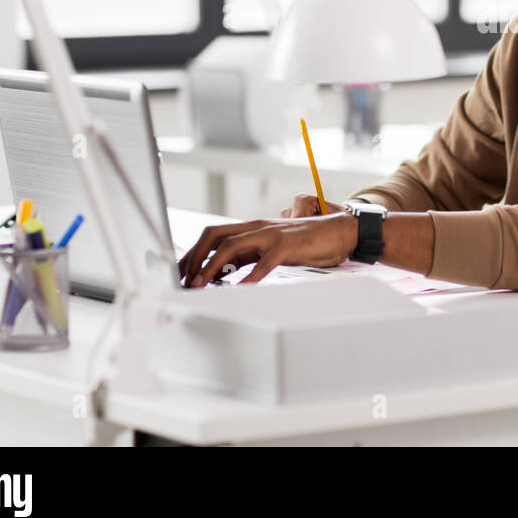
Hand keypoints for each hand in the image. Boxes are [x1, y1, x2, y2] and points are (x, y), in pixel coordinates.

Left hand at [178, 194, 353, 287]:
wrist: (338, 231)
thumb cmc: (305, 243)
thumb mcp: (270, 249)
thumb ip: (247, 257)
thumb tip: (220, 273)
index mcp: (250, 229)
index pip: (211, 236)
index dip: (191, 253)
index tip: (179, 274)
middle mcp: (256, 228)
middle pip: (213, 235)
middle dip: (193, 258)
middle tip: (184, 281)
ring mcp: (271, 235)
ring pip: (231, 245)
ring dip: (210, 266)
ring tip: (200, 285)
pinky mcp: (288, 245)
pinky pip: (265, 262)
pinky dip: (250, 276)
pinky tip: (242, 288)